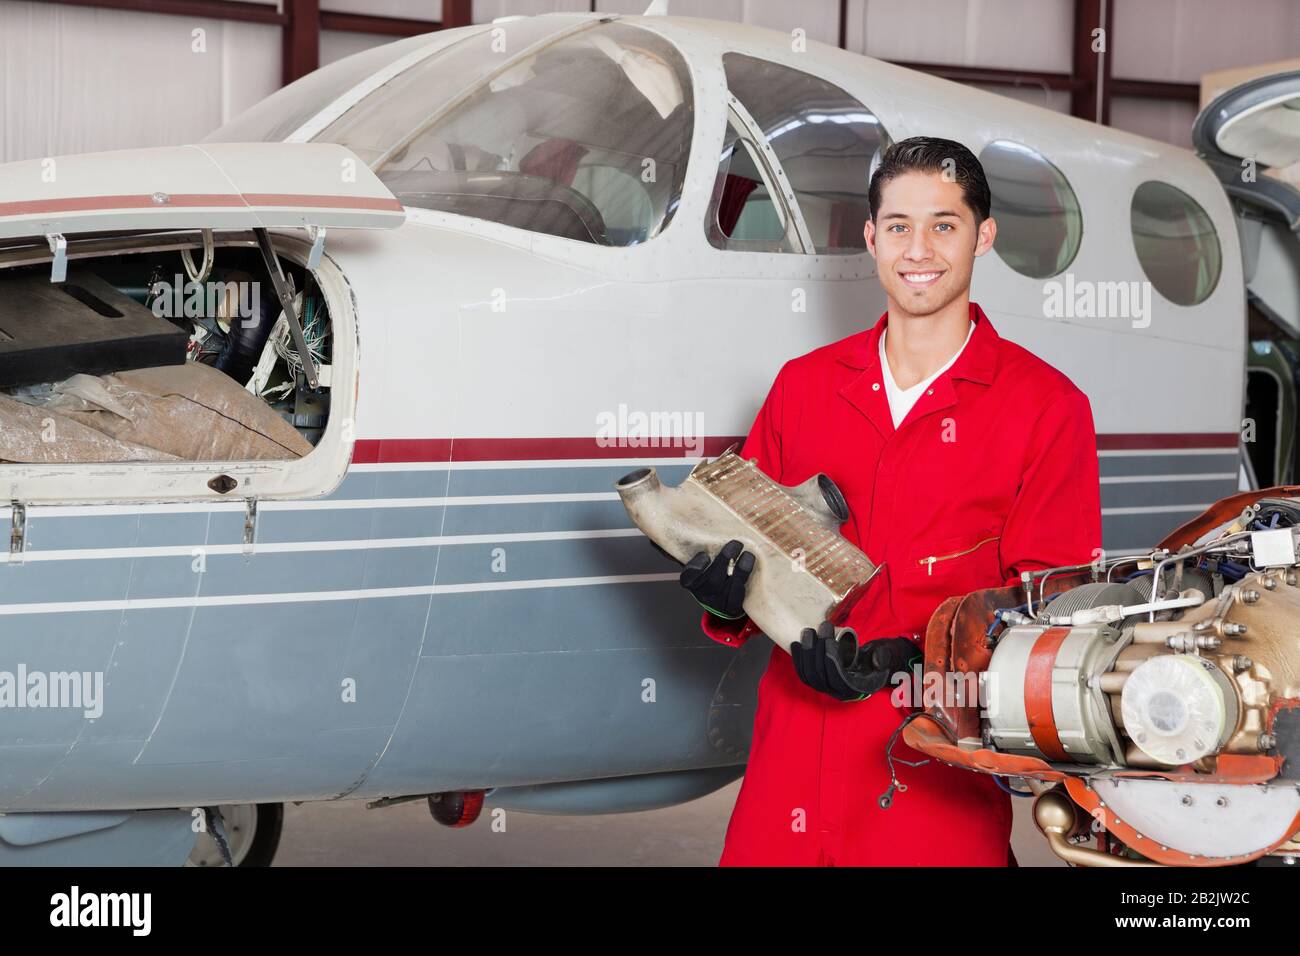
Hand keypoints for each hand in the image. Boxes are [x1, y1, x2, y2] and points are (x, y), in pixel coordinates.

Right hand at [679, 539, 753, 619]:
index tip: (705, 555)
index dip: (696, 567)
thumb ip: (693, 546)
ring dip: (741, 572)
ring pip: (728, 589)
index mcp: (692, 582)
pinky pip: (739, 597)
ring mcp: (718, 603)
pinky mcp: (732, 608)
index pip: (689, 577)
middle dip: (725, 561)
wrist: (723, 599)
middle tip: (735, 544)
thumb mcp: (702, 560)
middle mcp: (703, 594)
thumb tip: (672, 525)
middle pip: (713, 580)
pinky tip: (751, 568)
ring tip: (749, 556)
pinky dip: (745, 582)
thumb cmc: (711, 571)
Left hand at [790, 621, 920, 701]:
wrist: (876, 661)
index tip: (829, 640)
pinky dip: (798, 660)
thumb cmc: (882, 657)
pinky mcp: (819, 680)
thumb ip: (884, 656)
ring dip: (805, 654)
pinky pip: (804, 674)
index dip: (831, 660)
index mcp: (856, 688)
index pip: (838, 678)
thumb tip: (876, 660)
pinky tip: (795, 644)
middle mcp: (839, 692)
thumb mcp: (888, 655)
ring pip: (809, 676)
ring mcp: (827, 687)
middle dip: (816, 652)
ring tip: (807, 633)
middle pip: (820, 676)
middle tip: (819, 629)